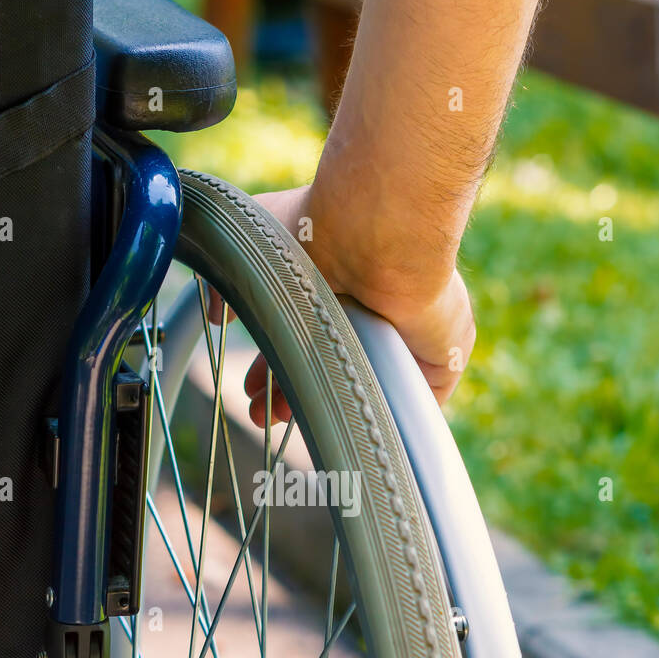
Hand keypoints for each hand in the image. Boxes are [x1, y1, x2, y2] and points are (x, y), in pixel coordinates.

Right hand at [233, 185, 475, 426]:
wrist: (375, 232)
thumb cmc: (318, 224)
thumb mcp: (255, 237)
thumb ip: (232, 277)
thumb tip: (217, 315)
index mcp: (336, 282)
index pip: (304, 335)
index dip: (273, 362)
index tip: (249, 388)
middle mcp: (371, 307)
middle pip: (330, 368)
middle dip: (289, 394)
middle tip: (259, 415)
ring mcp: (409, 334)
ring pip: (363, 385)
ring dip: (325, 407)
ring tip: (279, 422)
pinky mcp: (441, 356)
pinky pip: (416, 398)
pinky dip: (388, 417)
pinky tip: (349, 433)